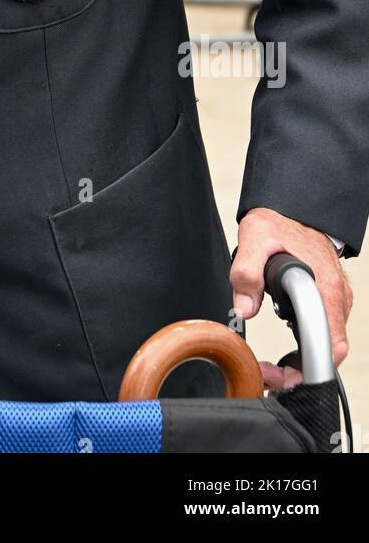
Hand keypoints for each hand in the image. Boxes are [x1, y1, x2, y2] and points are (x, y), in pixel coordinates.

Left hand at [231, 207, 351, 389]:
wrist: (292, 207)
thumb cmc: (278, 221)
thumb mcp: (255, 238)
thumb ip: (247, 273)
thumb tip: (244, 309)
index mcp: (324, 287)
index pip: (330, 344)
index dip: (305, 367)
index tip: (279, 374)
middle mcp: (336, 298)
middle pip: (330, 351)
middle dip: (301, 371)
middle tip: (270, 374)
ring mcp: (335, 300)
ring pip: (328, 344)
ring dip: (303, 359)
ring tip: (273, 366)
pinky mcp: (329, 300)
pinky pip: (324, 331)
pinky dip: (306, 345)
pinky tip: (286, 346)